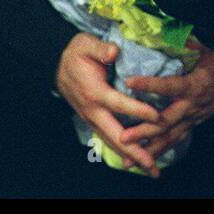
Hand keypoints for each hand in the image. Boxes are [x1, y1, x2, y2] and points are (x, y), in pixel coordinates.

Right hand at [56, 33, 162, 176]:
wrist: (56, 66)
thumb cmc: (76, 54)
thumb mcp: (86, 44)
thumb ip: (100, 49)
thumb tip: (113, 52)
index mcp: (94, 92)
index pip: (119, 104)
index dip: (138, 111)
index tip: (157, 118)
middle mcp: (93, 111)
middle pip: (116, 134)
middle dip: (134, 150)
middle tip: (152, 164)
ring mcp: (92, 119)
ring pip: (113, 142)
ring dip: (131, 156)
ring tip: (151, 169)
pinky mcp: (94, 121)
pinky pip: (110, 139)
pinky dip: (124, 151)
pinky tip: (138, 159)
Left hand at [121, 41, 213, 160]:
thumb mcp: (208, 51)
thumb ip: (188, 45)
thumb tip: (168, 33)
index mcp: (195, 85)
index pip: (169, 86)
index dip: (150, 84)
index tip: (130, 81)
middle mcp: (191, 106)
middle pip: (165, 121)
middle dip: (144, 131)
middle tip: (123, 136)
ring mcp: (191, 119)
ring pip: (168, 137)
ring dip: (147, 148)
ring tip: (127, 159)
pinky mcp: (191, 125)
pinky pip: (174, 141)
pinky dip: (159, 152)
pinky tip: (143, 161)